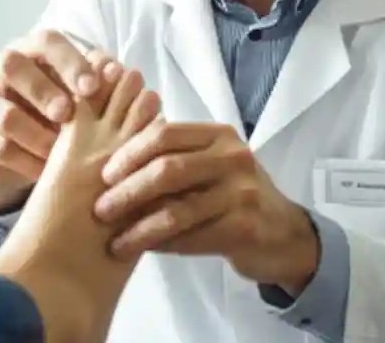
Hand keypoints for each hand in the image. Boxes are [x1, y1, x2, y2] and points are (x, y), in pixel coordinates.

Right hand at [0, 29, 125, 209]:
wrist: (9, 156)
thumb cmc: (49, 115)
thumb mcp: (71, 98)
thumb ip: (92, 83)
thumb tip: (117, 72)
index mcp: (27, 51)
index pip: (45, 41)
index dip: (70, 61)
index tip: (92, 87)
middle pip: (13, 66)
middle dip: (45, 92)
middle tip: (67, 116)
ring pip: (5, 114)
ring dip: (38, 136)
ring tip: (60, 155)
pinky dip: (26, 163)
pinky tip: (45, 172)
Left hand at [93, 122, 319, 294]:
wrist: (284, 234)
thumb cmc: (234, 195)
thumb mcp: (211, 165)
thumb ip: (175, 157)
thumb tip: (112, 162)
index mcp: (219, 135)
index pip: (165, 134)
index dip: (129, 153)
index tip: (104, 175)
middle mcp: (233, 158)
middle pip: (168, 169)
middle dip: (128, 191)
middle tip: (100, 210)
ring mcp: (242, 193)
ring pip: (177, 210)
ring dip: (139, 227)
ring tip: (114, 241)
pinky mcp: (244, 228)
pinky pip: (191, 237)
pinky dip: (161, 245)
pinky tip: (143, 250)